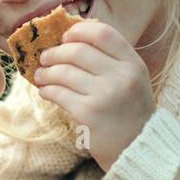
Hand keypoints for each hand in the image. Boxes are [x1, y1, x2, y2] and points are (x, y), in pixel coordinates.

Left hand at [33, 21, 156, 170]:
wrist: (137, 148)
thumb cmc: (130, 111)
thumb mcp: (132, 79)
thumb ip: (110, 59)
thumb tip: (70, 39)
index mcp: (133, 63)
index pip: (103, 33)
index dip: (79, 31)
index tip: (65, 37)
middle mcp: (121, 76)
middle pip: (77, 50)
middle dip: (55, 53)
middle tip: (45, 58)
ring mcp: (104, 95)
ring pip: (63, 72)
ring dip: (46, 72)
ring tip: (41, 75)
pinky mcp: (88, 113)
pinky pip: (58, 93)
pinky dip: (47, 90)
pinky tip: (46, 92)